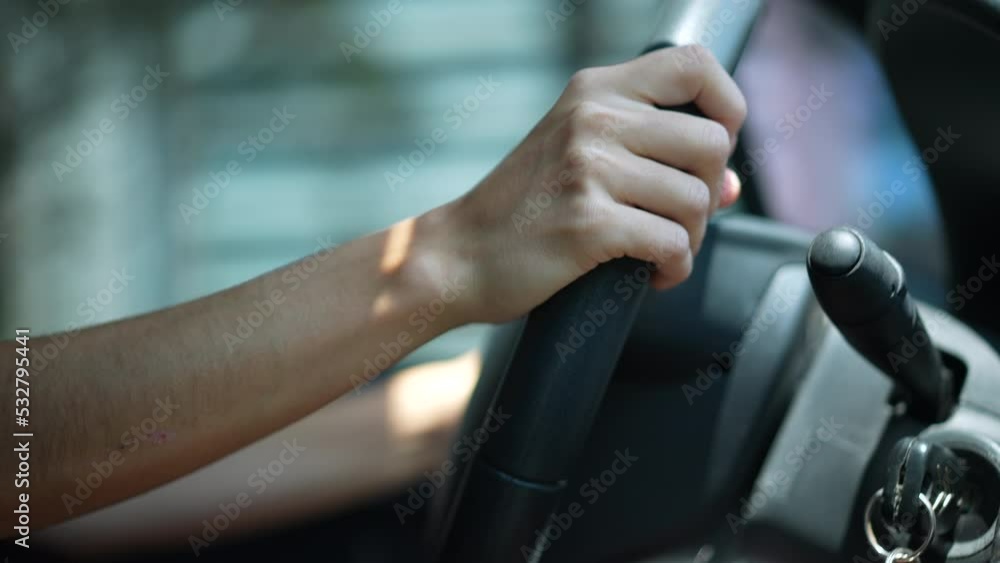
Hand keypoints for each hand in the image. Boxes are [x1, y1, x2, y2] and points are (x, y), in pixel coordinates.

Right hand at [429, 46, 746, 323]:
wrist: (458, 255)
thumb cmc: (521, 209)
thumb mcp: (576, 154)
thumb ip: (650, 155)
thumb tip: (732, 185)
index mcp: (594, 91)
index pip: (693, 64)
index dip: (726, 105)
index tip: (714, 148)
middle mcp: (594, 119)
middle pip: (711, 142)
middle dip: (710, 191)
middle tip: (680, 218)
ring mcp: (589, 169)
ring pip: (697, 199)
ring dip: (692, 237)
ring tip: (662, 251)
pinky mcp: (588, 223)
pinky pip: (673, 244)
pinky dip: (674, 268)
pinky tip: (653, 275)